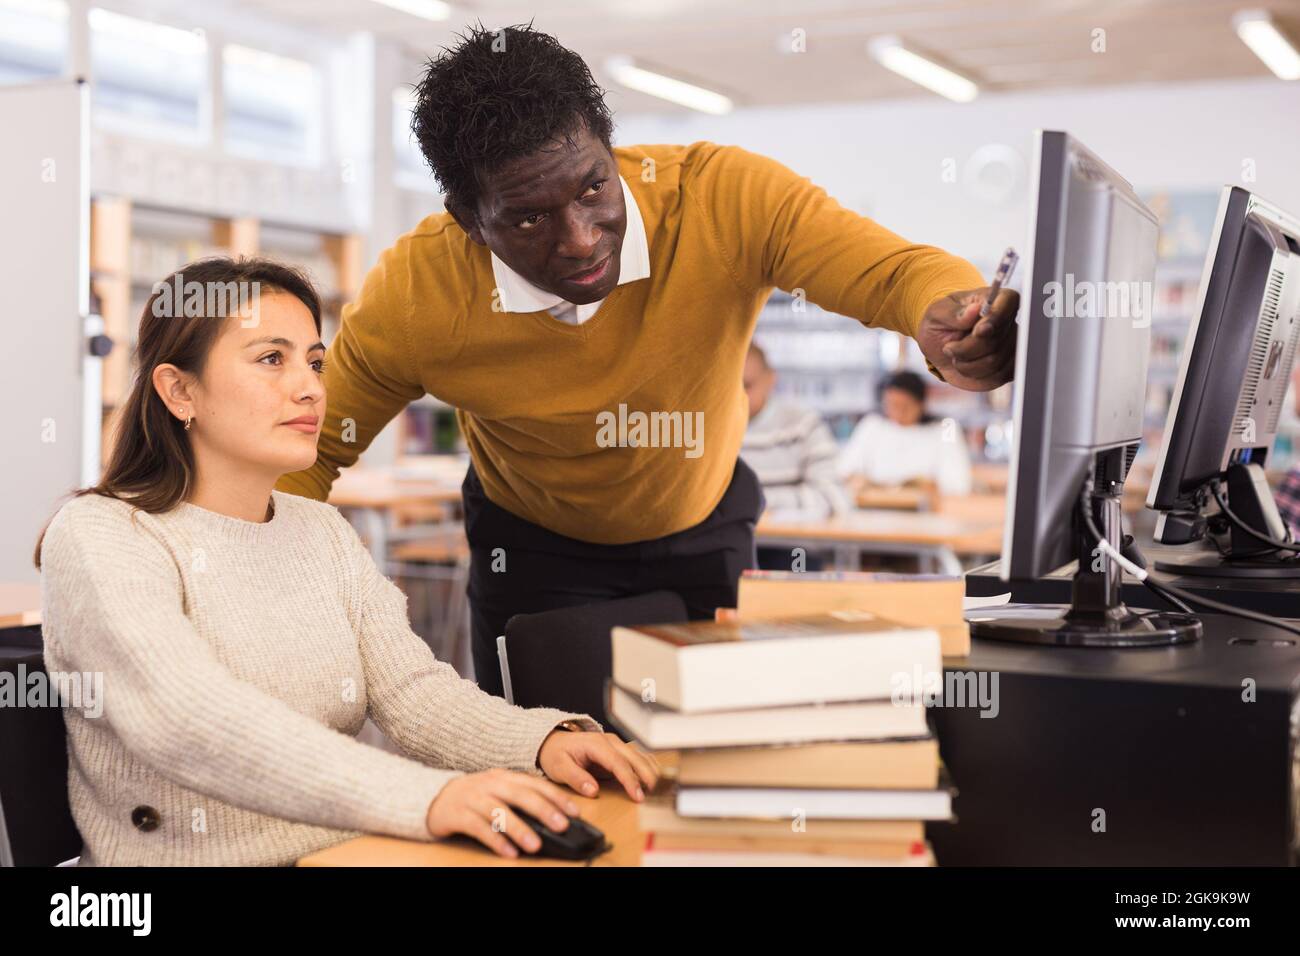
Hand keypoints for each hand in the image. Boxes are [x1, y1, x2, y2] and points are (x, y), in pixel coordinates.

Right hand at [425, 768, 580, 858]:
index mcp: (504, 777)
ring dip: (519, 829)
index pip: (535, 784)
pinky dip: (495, 840)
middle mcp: (490, 784)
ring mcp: (472, 798)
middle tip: (561, 825)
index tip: (575, 811)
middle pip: (520, 795)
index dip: (556, 797)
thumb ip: (521, 799)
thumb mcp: (498, 792)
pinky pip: (478, 828)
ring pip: (499, 812)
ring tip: (535, 845)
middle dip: (543, 810)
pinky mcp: (457, 815)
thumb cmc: (474, 797)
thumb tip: (553, 817)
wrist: (434, 797)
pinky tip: (508, 852)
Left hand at [537, 730, 660, 801]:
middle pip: (635, 758)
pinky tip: (655, 778)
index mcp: (596, 744)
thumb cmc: (556, 754)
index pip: (618, 763)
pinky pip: (638, 756)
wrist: (553, 742)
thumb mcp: (559, 767)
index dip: (630, 780)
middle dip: (646, 776)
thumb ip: (576, 778)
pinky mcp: (619, 750)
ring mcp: (616, 744)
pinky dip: (648, 767)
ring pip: (640, 756)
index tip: (638, 795)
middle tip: (654, 795)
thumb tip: (593, 790)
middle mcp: (610, 742)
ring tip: (659, 789)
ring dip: (650, 771)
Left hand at [916, 287, 1018, 390]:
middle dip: (965, 348)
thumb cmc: (941, 324)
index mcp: (997, 299)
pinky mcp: (1008, 368)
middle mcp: (1009, 322)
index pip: (1009, 303)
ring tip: (956, 355)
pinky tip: (965, 366)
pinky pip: (996, 377)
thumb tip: (975, 309)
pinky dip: (973, 375)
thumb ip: (954, 312)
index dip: (994, 319)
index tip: (977, 330)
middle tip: (949, 347)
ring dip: (966, 364)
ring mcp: (1012, 346)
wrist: (940, 348)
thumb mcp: (937, 313)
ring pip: (993, 361)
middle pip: (995, 340)